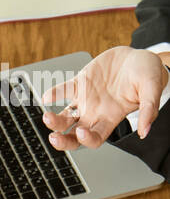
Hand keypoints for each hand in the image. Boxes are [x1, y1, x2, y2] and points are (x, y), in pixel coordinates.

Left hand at [42, 46, 169, 149]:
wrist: (139, 58)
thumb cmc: (147, 76)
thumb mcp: (151, 90)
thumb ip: (148, 110)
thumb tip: (145, 130)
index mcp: (111, 119)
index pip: (95, 138)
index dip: (86, 140)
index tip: (82, 132)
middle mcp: (95, 113)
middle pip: (74, 136)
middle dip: (63, 141)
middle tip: (54, 138)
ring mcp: (86, 100)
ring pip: (66, 118)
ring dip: (54, 121)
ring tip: (47, 117)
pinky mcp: (81, 83)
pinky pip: (64, 91)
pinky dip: (55, 93)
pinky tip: (46, 96)